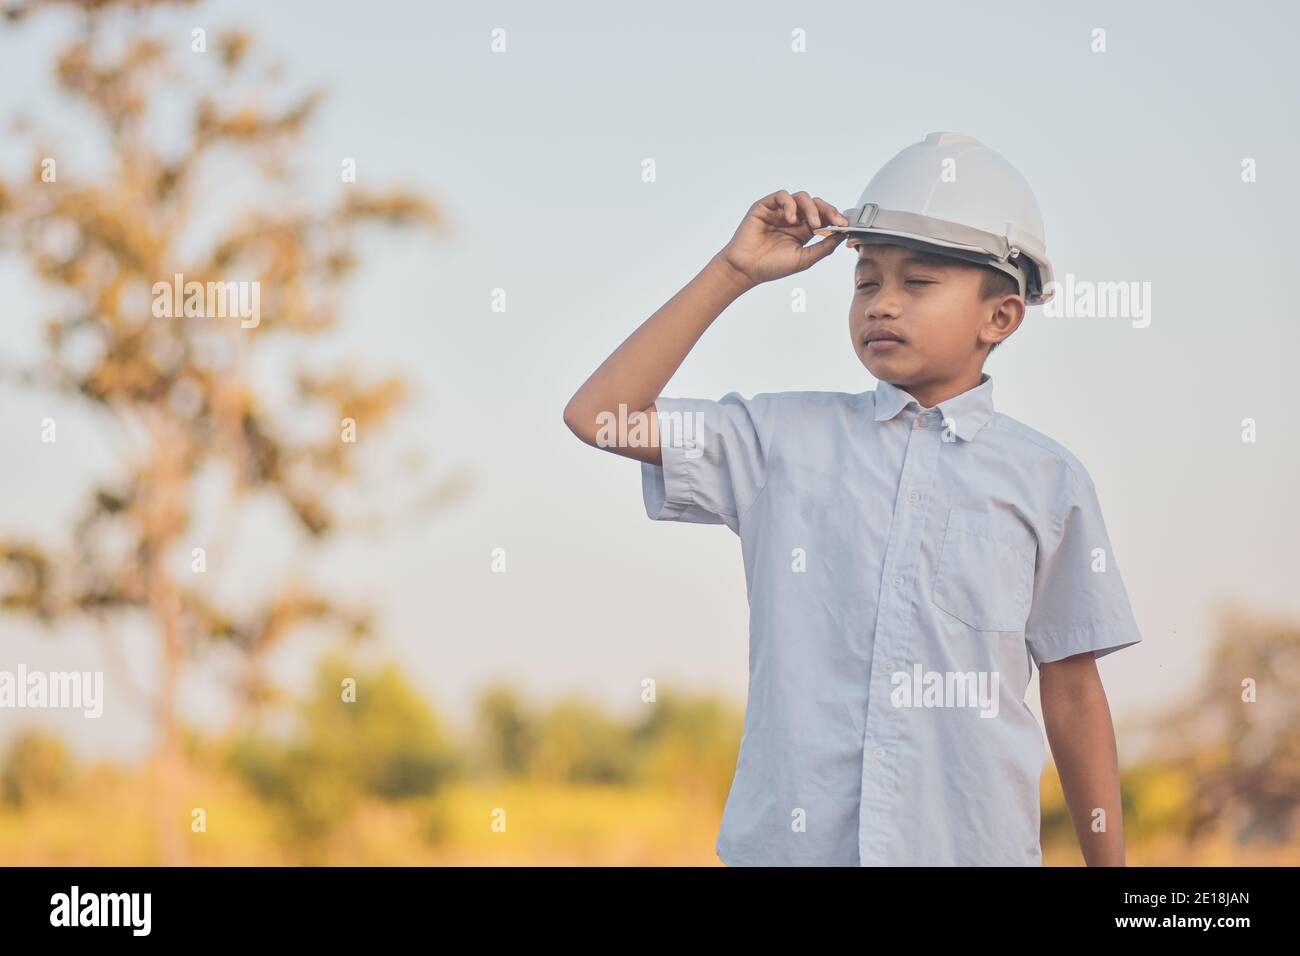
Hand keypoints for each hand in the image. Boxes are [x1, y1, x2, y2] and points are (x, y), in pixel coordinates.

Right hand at [715, 190, 848, 286]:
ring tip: (812, 224)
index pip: (824, 216)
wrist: (747, 269)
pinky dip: (790, 205)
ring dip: (811, 208)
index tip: (845, 225)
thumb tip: (842, 235)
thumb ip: (823, 247)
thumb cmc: (772, 266)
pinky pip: (782, 196)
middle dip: (828, 210)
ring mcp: (779, 211)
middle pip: (816, 204)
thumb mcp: (805, 259)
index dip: (835, 217)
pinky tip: (790, 219)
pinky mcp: (765, 206)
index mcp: (804, 230)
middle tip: (836, 221)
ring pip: (801, 197)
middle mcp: (793, 218)